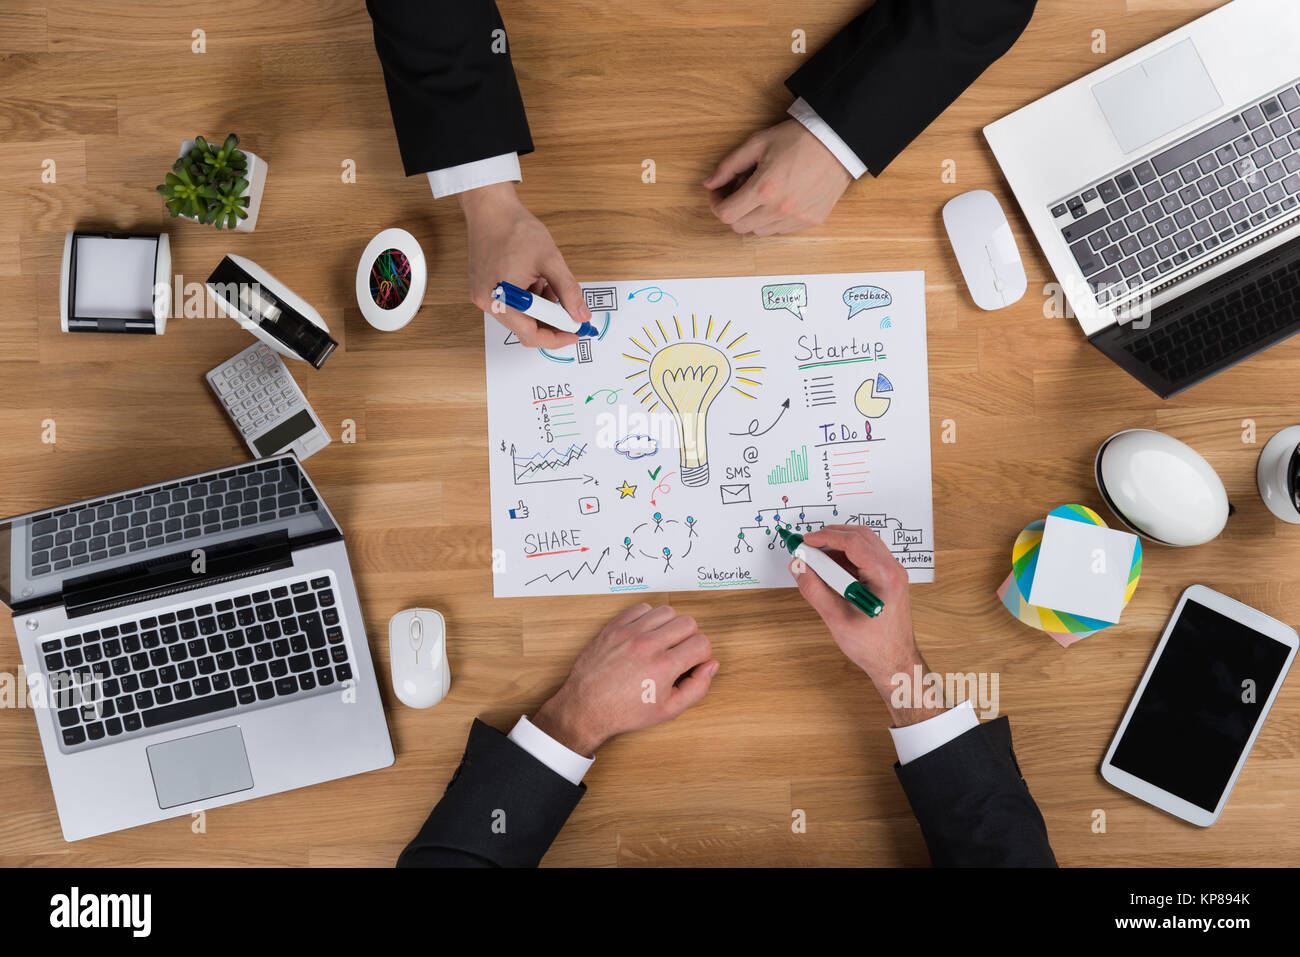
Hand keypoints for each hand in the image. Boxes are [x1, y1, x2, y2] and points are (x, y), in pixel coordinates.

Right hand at [458, 182, 590, 347]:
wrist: (490, 207)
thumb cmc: (516, 229)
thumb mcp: (550, 261)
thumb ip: (568, 292)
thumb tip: (582, 316)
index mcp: (501, 299)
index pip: (531, 335)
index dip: (557, 338)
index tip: (575, 332)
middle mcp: (487, 302)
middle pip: (524, 328)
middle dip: (550, 320)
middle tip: (568, 309)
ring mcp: (482, 295)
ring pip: (519, 316)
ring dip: (539, 308)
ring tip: (547, 282)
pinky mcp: (483, 287)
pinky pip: (510, 304)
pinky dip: (527, 299)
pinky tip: (534, 278)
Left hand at [530, 603, 718, 755]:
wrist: (587, 706)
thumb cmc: (626, 711)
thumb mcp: (669, 711)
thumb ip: (697, 688)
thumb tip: (711, 665)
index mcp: (664, 667)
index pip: (702, 643)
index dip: (701, 655)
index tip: (691, 664)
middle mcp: (648, 645)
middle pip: (688, 622)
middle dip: (689, 638)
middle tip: (677, 654)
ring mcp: (630, 633)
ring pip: (667, 611)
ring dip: (669, 626)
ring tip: (661, 643)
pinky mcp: (615, 626)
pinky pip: (642, 608)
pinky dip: (648, 619)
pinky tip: (645, 635)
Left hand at [704, 119, 851, 235]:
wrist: (838, 142)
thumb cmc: (798, 139)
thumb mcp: (757, 143)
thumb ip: (729, 165)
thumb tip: (709, 183)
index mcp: (764, 189)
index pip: (726, 214)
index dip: (717, 204)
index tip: (720, 193)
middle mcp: (780, 209)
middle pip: (739, 227)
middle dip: (734, 210)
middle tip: (741, 190)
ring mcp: (797, 218)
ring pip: (760, 231)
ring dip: (754, 216)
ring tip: (764, 193)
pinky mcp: (811, 221)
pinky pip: (782, 229)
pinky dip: (774, 218)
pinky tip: (781, 198)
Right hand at [789, 525, 940, 727]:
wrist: (894, 662)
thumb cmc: (873, 646)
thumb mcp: (836, 618)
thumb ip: (814, 589)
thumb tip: (798, 567)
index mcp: (885, 576)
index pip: (853, 542)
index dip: (826, 537)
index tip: (806, 542)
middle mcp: (892, 569)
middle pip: (860, 536)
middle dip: (831, 536)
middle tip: (807, 546)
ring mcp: (892, 573)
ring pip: (863, 544)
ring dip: (838, 547)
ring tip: (816, 559)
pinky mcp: (888, 579)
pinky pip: (866, 557)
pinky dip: (846, 558)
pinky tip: (830, 571)